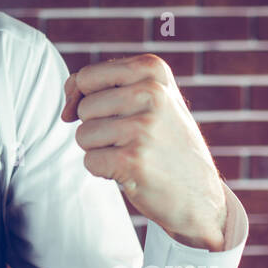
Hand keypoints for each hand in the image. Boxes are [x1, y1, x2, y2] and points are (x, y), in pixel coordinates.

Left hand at [61, 53, 226, 250]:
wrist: (200, 197)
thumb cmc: (164, 142)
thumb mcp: (146, 99)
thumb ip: (100, 88)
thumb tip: (67, 110)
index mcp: (153, 70)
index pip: (87, 76)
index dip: (85, 98)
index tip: (109, 113)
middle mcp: (151, 93)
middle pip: (83, 108)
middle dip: (97, 127)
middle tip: (132, 139)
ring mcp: (143, 127)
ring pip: (82, 134)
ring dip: (100, 150)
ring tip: (133, 153)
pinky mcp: (133, 159)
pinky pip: (90, 161)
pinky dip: (104, 171)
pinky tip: (132, 171)